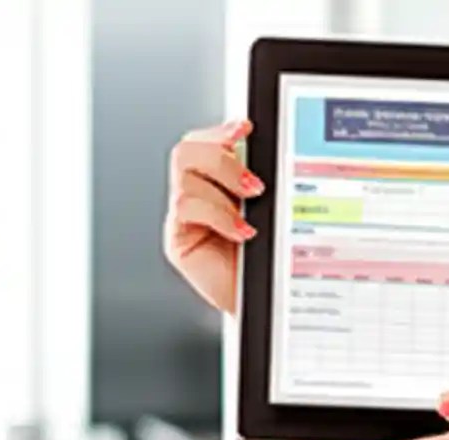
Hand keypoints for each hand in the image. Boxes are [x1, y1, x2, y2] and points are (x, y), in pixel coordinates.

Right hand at [164, 119, 264, 313]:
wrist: (265, 302)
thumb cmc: (269, 260)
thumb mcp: (271, 212)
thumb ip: (260, 182)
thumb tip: (269, 154)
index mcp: (217, 184)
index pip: (204, 143)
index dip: (220, 130)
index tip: (247, 127)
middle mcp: (196, 197)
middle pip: (186, 151)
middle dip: (220, 156)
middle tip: (252, 182)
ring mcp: (184, 219)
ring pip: (185, 177)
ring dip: (224, 188)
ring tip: (250, 211)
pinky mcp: (178, 240)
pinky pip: (186, 208)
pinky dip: (218, 215)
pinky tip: (242, 231)